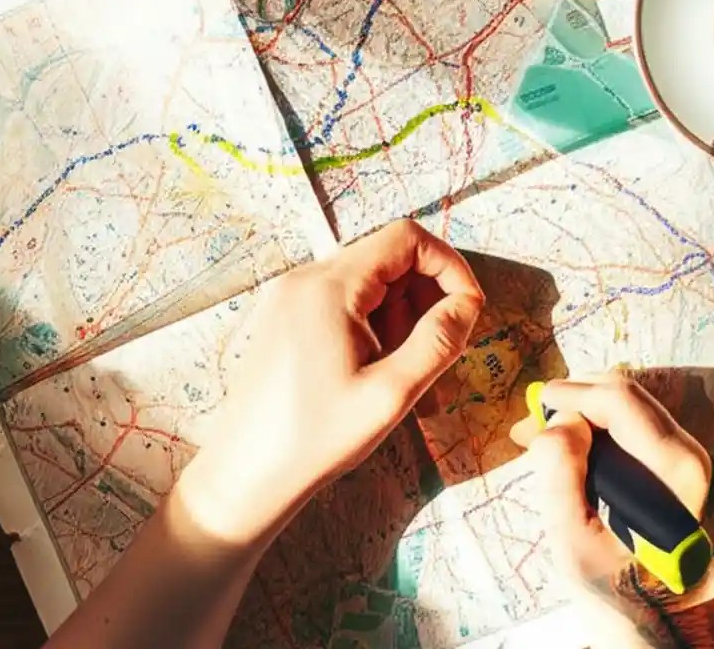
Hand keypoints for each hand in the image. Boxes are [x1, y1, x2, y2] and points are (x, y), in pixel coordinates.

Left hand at [186, 219, 484, 541]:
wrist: (245, 475)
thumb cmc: (313, 439)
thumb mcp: (390, 394)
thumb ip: (437, 342)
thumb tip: (467, 305)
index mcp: (328, 288)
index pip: (405, 238)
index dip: (448, 266)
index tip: (467, 309)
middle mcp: (304, 280)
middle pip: (388, 260)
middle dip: (426, 300)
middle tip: (439, 355)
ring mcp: (290, 298)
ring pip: (369, 285)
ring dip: (402, 320)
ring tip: (407, 378)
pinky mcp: (285, 319)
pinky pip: (344, 305)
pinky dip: (374, 330)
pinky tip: (377, 376)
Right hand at [509, 373, 710, 641]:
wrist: (647, 617)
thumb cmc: (610, 585)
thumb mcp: (570, 539)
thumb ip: (560, 475)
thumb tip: (561, 421)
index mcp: (673, 471)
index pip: (619, 401)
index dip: (572, 394)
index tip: (534, 407)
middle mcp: (688, 454)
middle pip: (624, 394)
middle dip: (573, 399)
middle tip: (530, 423)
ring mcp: (684, 457)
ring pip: (625, 404)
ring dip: (580, 411)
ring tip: (539, 436)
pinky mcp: (673, 463)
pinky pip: (630, 423)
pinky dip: (593, 425)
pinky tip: (563, 445)